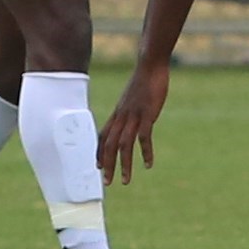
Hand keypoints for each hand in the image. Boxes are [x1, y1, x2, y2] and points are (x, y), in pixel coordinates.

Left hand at [98, 62, 169, 185]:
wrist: (150, 65)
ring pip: (124, 145)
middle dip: (107, 165)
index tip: (98, 167)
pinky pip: (144, 137)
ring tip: (126, 181)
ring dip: (124, 165)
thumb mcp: (132, 97)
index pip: (103, 136)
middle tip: (107, 183)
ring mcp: (133, 116)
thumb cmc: (143, 80)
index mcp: (118, 113)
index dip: (99, 152)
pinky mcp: (147, 114)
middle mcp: (122, 116)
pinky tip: (148, 164)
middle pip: (109, 144)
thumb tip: (132, 116)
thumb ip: (129, 108)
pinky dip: (145, 153)